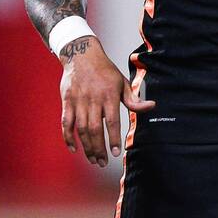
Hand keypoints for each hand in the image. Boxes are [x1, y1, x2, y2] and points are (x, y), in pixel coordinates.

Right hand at [59, 36, 154, 166]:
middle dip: (99, 148)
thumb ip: (134, 99)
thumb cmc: (105, 71)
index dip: (114, 138)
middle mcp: (92, 99)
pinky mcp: (67, 101)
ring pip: (81, 129)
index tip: (116, 152)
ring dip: (86, 146)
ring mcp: (78, 101)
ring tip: (93, 159)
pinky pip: (66, 123)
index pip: (112, 121)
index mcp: (108, 95)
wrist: (81, 55)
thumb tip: (151, 106)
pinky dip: (68, 137)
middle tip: (103, 162)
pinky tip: (74, 149)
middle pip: (95, 129)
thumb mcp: (122, 82)